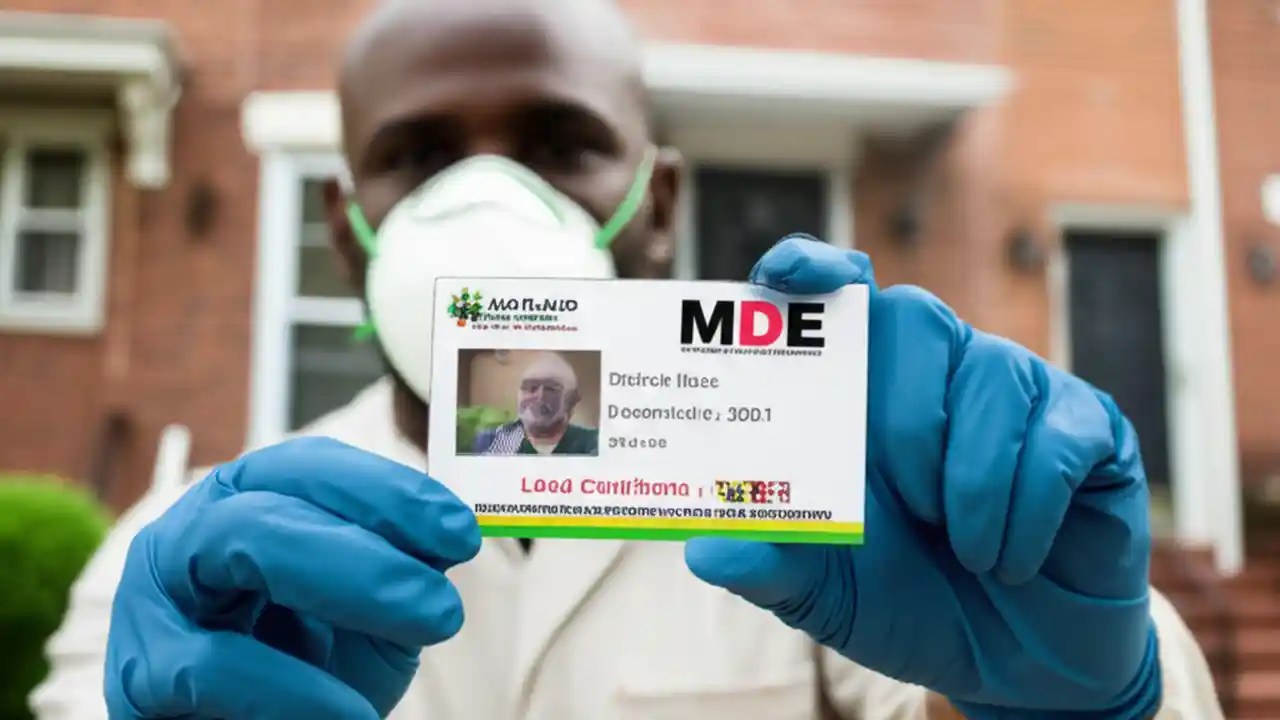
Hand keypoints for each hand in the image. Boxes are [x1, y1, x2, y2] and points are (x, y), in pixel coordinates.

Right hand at [104, 437, 480, 718]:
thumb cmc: (306, 670)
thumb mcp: (366, 614)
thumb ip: (401, 567)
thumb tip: (452, 534)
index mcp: (248, 501)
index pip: (309, 466)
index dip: (388, 490)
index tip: (461, 530)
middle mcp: (192, 532)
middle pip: (271, 503)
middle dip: (370, 544)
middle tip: (445, 601)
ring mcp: (154, 597)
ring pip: (238, 547)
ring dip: (345, 580)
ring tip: (429, 625)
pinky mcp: (141, 675)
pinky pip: (216, 668)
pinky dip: (293, 690)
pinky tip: (351, 713)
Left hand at [686, 236, 1160, 716]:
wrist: (1018, 670)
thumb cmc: (912, 605)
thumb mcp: (830, 596)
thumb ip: (773, 569)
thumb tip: (707, 550)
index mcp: (863, 398)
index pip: (838, 299)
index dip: (811, 269)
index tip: (786, 274)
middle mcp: (937, 376)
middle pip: (913, 319)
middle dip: (905, 418)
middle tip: (909, 508)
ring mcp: (1015, 395)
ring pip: (992, 374)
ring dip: (970, 478)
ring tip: (965, 551)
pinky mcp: (1086, 430)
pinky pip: (1057, 436)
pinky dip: (1027, 507)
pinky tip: (1013, 558)